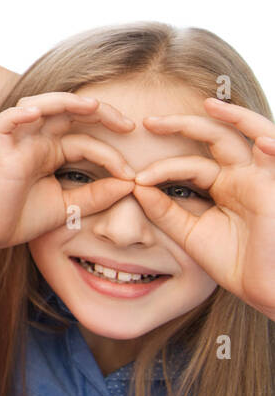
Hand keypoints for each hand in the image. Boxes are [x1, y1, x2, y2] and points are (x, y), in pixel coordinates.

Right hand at [0, 92, 138, 248]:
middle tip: (127, 124)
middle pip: (66, 110)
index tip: (132, 177)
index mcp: (50, 152)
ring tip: (90, 106)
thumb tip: (130, 184)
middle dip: (98, 111)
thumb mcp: (70, 207)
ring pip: (36, 105)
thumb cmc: (23, 219)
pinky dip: (16, 115)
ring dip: (63, 101)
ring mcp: (17, 144)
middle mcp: (35, 142)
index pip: (86, 140)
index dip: (112, 154)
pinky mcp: (0, 153)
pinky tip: (35, 113)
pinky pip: (2, 124)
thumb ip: (97, 196)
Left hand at [131, 98, 274, 313]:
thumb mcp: (191, 233)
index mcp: (224, 185)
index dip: (161, 168)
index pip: (190, 164)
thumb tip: (135, 185)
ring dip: (235, 117)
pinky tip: (261, 142)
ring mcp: (265, 178)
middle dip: (185, 125)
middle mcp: (245, 176)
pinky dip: (274, 146)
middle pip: (216, 138)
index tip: (134, 179)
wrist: (266, 290)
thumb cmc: (235, 264)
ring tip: (210, 105)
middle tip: (150, 122)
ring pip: (254, 133)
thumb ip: (165, 210)